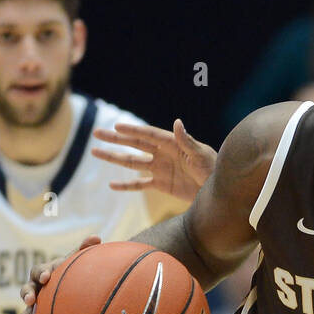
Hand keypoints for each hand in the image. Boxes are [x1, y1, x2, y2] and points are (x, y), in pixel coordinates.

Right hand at [18, 235, 100, 313]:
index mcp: (44, 275)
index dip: (41, 273)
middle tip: (31, 301)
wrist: (73, 293)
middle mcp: (36, 292)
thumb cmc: (76, 276)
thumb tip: (96, 237)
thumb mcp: (79, 264)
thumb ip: (84, 251)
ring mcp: (35, 310)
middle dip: (28, 296)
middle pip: (27, 293)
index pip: (38, 272)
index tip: (46, 277)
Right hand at [91, 118, 216, 206]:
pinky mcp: (161, 185)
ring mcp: (160, 169)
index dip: (132, 131)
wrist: (218, 191)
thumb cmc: (213, 169)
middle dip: (115, 139)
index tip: (116, 127)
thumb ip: (186, 140)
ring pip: (131, 162)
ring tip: (95, 152)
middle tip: (96, 133)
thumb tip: (177, 122)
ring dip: (114, 158)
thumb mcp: (201, 155)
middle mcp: (162, 154)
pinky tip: (111, 185)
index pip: (147, 134)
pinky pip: (139, 184)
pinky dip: (126, 185)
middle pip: (134, 144)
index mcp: (171, 143)